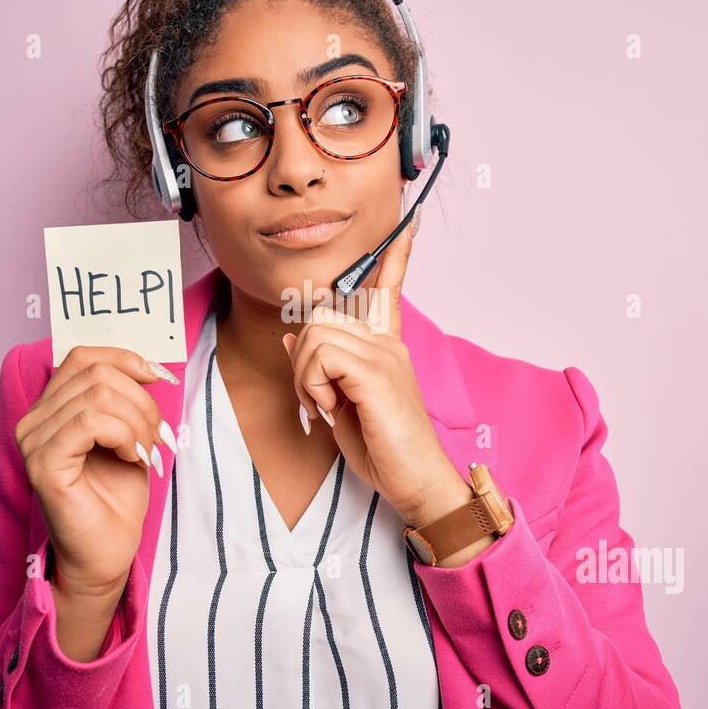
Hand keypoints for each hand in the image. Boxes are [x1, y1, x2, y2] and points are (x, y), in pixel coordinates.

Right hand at [13, 345, 178, 598]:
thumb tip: (148, 364)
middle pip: (97, 374)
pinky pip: (91, 422)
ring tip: (147, 451)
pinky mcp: (43, 464)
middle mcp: (33, 420)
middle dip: (142, 401)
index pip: (82, 356)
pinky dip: (125, 435)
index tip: (159, 379)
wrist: (108, 553)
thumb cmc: (117, 498)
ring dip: (139, 422)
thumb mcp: (129, 434)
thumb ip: (125, 397)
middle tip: (158, 436)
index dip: (126, 359)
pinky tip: (133, 458)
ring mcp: (34, 441)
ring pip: (99, 396)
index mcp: (50, 408)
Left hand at [280, 207, 470, 528]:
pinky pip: (321, 357)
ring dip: (304, 378)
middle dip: (300, 360)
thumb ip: (320, 369)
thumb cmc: (384, 449)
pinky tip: (331, 411)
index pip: (387, 290)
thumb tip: (290, 337)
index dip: (395, 257)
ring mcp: (384, 356)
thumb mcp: (342, 405)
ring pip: (313, 336)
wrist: (417, 483)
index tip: (408, 225)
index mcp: (384, 348)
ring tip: (324, 408)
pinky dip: (313, 386)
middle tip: (315, 401)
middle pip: (319, 318)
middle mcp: (387, 344)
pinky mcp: (377, 374)